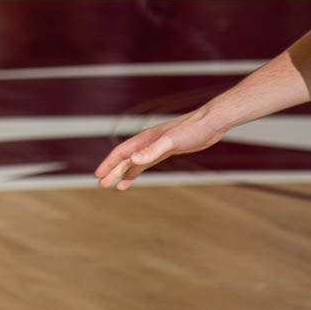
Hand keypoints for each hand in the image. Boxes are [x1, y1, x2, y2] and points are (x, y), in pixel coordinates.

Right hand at [93, 110, 225, 189]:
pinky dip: (140, 170)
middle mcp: (147, 142)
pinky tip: (136, 176)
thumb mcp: (171, 141)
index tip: (99, 175)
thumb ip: (151, 151)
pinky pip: (148, 162)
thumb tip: (133, 160)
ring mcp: (157, 146)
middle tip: (102, 184)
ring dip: (125, 173)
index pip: (121, 153)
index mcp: (145, 139)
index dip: (108, 164)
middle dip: (113, 171)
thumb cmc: (192, 130)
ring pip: (136, 162)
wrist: (211, 123)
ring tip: (117, 186)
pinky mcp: (167, 150)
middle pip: (125, 159)